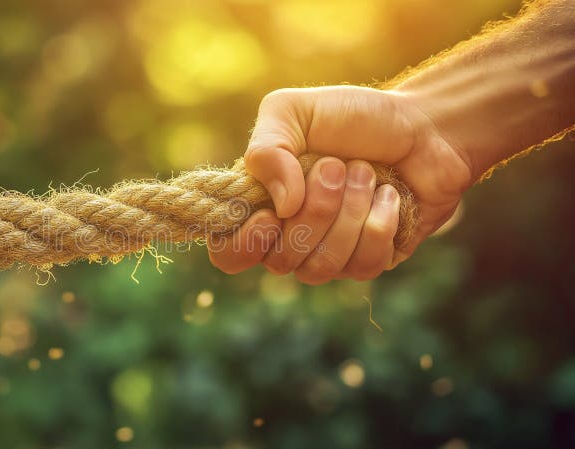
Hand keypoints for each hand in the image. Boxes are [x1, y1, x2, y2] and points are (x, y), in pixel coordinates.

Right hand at [208, 86, 472, 283]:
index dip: (243, 244)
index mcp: (260, 204)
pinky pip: (363, 266)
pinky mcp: (369, 261)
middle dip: (315, 210)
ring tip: (367, 173)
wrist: (424, 126)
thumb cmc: (352, 116)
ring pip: (322, 267)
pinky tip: (389, 196)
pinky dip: (380, 223)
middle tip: (337, 164)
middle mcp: (289, 237)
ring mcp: (329, 254)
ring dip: (350, 213)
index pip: (228, 254)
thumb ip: (268, 148)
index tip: (269, 214)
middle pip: (280, 261)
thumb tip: (282, 206)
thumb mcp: (294, 110)